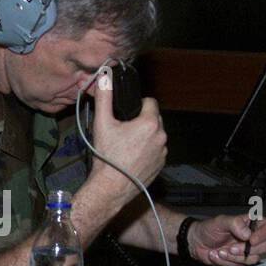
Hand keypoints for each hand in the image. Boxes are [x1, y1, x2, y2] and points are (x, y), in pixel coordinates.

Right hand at [88, 84, 166, 201]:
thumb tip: (105, 78)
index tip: (127, 114)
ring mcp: (163, 152)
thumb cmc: (107, 156)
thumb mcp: (102, 124)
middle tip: (124, 130)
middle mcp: (161, 136)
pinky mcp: (161, 165)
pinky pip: (157, 151)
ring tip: (128, 145)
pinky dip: (148, 151)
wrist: (110, 188)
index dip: (138, 105)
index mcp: (149, 123)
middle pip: (154, 119)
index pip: (150, 102)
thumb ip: (105, 98)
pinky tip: (133, 157)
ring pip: (156, 135)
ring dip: (146, 136)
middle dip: (142, 121)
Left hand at [188, 214, 265, 265]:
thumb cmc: (209, 229)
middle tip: (230, 247)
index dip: (264, 235)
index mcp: (252, 224)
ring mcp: (247, 250)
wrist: (196, 242)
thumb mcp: (221, 221)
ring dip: (235, 257)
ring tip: (221, 251)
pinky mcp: (240, 261)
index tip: (251, 240)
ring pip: (253, 259)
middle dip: (245, 249)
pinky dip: (228, 262)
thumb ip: (235, 223)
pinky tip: (219, 255)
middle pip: (264, 247)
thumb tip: (247, 233)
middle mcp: (252, 237)